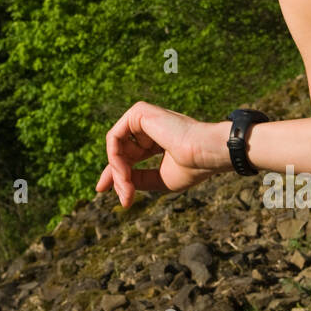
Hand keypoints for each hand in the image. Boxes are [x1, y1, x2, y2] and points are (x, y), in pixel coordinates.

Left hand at [95, 101, 215, 207]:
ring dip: (118, 172)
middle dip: (117, 177)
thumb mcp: (159, 178)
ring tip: (128, 189)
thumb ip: (138, 179)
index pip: (129, 155)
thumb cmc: (192, 167)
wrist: (206, 153)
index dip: (117, 174)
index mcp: (157, 139)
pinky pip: (114, 138)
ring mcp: (143, 116)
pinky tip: (125, 174)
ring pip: (115, 147)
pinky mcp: (138, 112)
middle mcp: (148, 126)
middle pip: (119, 152)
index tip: (105, 190)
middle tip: (125, 199)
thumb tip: (115, 185)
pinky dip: (115, 159)